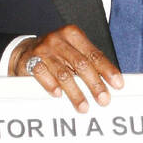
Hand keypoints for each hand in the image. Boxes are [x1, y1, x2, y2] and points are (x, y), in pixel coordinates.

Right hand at [8, 26, 123, 112]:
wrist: (23, 51)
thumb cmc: (55, 54)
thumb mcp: (72, 52)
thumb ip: (88, 61)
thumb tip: (110, 82)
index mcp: (73, 34)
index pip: (94, 54)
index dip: (107, 70)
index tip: (118, 84)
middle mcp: (59, 40)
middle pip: (81, 64)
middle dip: (95, 84)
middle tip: (104, 100)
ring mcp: (44, 50)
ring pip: (64, 74)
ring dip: (75, 93)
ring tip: (84, 107)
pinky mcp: (31, 60)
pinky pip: (43, 74)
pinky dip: (51, 85)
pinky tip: (58, 95)